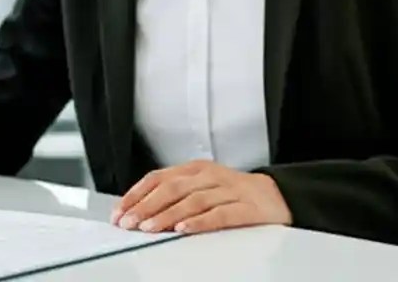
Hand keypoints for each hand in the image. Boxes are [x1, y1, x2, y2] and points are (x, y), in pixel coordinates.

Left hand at [110, 160, 291, 234]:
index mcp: (195, 169)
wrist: (277, 196)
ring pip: (192, 200)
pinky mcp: (246, 207)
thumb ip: (174, 195)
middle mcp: (209, 176)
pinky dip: (200, 221)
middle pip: (171, 188)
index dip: (136, 194)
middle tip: (129, 222)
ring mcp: (228, 190)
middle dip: (146, 206)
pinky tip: (184, 229)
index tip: (120, 211)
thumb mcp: (201, 186)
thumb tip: (138, 211)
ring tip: (149, 227)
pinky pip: (220, 214)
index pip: (158, 178)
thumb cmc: (233, 193)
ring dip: (167, 215)